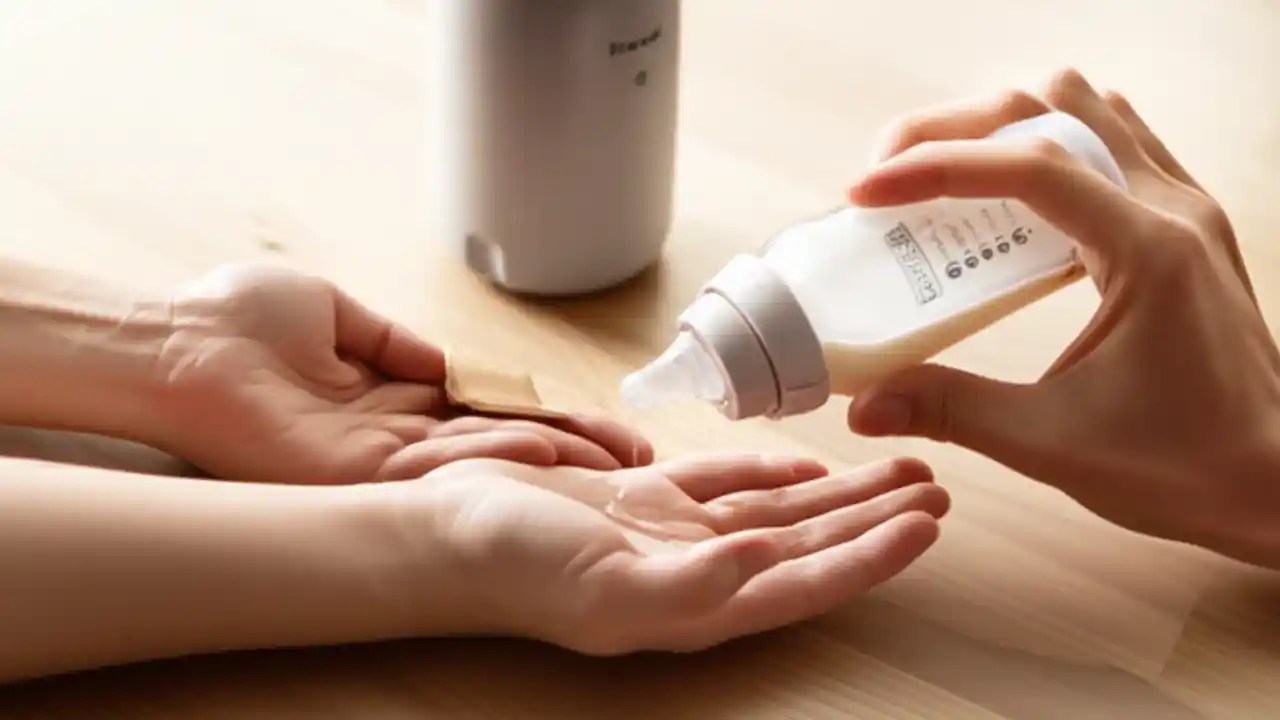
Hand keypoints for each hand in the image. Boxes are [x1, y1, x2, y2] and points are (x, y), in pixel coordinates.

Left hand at [154, 264, 650, 482]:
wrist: (179, 339)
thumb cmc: (240, 316)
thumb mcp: (340, 312)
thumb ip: (397, 343)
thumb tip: (446, 364)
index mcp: (395, 397)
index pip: (490, 412)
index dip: (548, 416)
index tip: (604, 426)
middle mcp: (394, 436)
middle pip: (497, 444)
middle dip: (570, 450)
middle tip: (636, 461)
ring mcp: (373, 461)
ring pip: (477, 464)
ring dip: (546, 460)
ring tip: (611, 462)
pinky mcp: (347, 475)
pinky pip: (428, 473)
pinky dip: (487, 464)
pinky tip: (543, 455)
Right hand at [387, 454, 946, 653]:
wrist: (443, 535)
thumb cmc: (512, 567)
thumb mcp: (602, 584)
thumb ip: (690, 583)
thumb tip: (767, 562)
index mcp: (698, 604)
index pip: (808, 581)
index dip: (872, 558)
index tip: (928, 526)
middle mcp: (696, 573)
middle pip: (809, 545)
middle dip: (874, 519)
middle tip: (937, 488)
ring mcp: (670, 535)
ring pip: (778, 512)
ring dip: (839, 492)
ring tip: (898, 471)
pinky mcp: (642, 500)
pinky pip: (723, 483)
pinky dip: (768, 472)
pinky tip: (805, 468)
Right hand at [845, 69, 1279, 566]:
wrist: (1276, 484)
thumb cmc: (1185, 467)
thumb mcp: (1054, 444)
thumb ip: (952, 410)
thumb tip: (864, 404)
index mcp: (1149, 250)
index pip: (1028, 166)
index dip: (934, 167)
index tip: (865, 190)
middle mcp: (1172, 208)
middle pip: (1053, 107)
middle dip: (957, 128)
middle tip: (891, 174)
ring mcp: (1184, 209)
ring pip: (1086, 111)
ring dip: (1004, 128)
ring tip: (943, 177)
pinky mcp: (1183, 227)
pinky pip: (1112, 144)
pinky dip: (1046, 150)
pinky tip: (1007, 204)